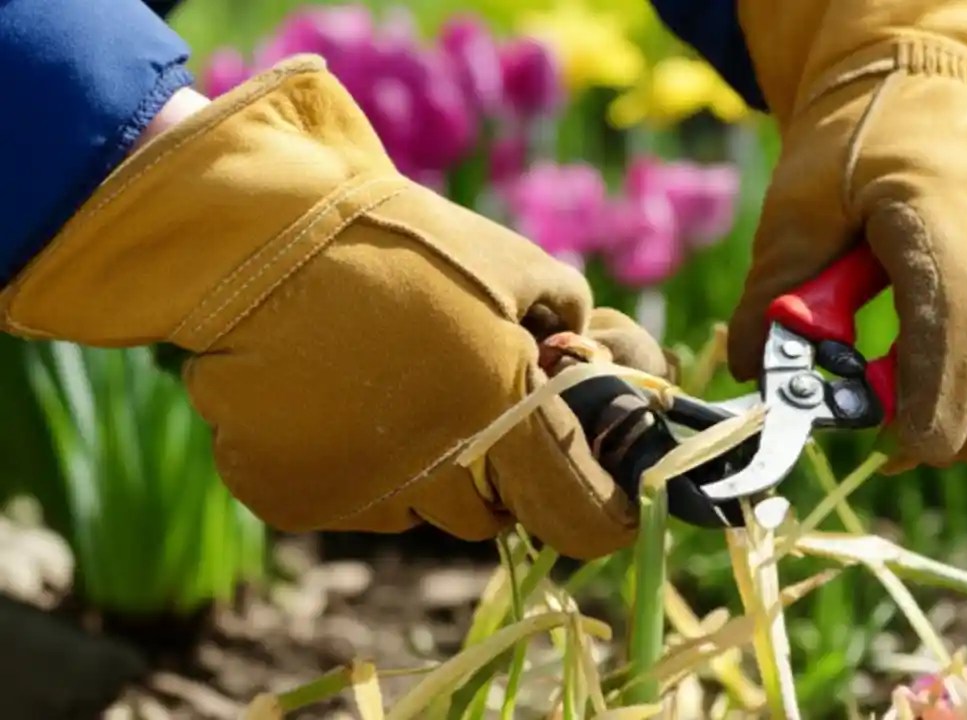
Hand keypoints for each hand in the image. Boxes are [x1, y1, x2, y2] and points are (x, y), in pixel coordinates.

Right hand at [0, 57, 664, 559]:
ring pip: (418, 513)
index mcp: (500, 416)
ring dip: (423, 473)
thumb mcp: (511, 262)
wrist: (257, 242)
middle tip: (468, 409)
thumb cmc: (399, 244)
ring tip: (391, 396)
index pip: (574, 513)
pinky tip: (333, 405)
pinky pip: (350, 504)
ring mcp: (359, 494)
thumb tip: (583, 360)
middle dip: (494, 475)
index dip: (586, 501)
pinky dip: (353, 469)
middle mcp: (433, 475)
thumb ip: (568, 317)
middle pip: (490, 518)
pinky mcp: (294, 499)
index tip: (576, 478)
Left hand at [729, 0, 966, 469]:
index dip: (936, 383)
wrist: (938, 94)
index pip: (954, 308)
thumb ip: (776, 290)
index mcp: (944, 207)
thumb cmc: (858, 149)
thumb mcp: (799, 203)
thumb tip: (754, 373)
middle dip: (950, 419)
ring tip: (920, 439)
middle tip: (889, 450)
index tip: (913, 444)